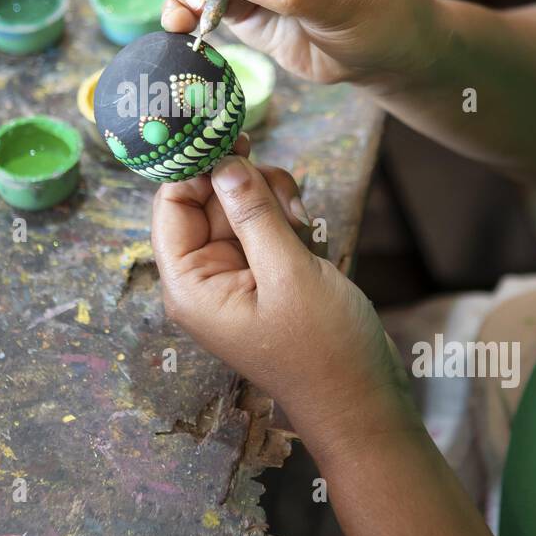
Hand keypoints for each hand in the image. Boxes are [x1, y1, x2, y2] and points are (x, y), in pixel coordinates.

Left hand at [152, 153, 406, 425]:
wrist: (364, 400)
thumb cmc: (325, 350)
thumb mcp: (289, 274)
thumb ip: (253, 214)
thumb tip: (222, 162)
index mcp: (190, 284)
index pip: (171, 202)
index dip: (196, 164)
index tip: (231, 135)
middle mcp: (203, 277)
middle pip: (206, 196)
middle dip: (245, 182)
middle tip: (282, 191)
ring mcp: (235, 274)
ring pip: (238, 203)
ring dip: (270, 197)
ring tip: (301, 221)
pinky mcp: (265, 272)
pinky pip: (262, 223)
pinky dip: (284, 215)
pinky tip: (308, 231)